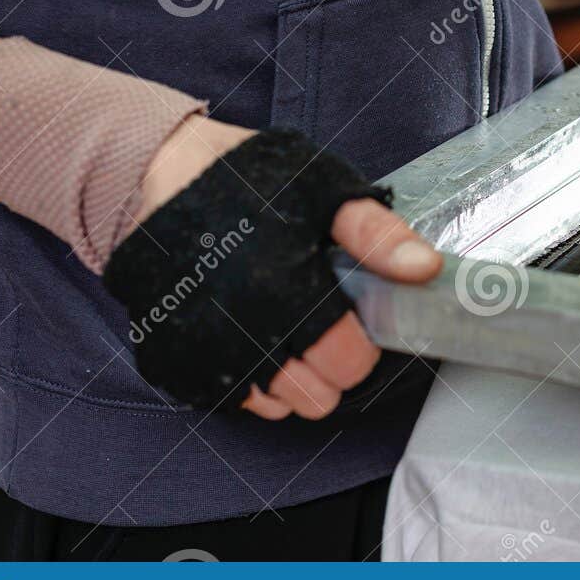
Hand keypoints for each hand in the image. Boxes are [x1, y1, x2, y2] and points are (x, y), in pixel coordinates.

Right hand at [134, 117, 441, 419]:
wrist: (153, 174)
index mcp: (286, 289)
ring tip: (286, 329)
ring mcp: (201, 352)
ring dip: (290, 379)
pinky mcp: (171, 361)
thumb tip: (426, 269)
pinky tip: (250, 338)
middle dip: (331, 367)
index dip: (363, 345)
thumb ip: (377, 234)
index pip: (349, 363)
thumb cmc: (246, 178)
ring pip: (274, 405)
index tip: (355, 319)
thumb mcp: (323, 187)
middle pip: (316, 396)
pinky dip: (247, 380)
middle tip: (324, 325)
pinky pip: (230, 400)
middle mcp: (240, 331)